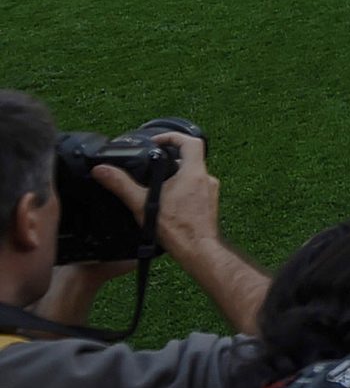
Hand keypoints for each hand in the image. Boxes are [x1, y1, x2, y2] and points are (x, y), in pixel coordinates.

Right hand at [91, 132, 218, 254]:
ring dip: (175, 174)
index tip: (157, 141)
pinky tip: (166, 200)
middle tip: (151, 163)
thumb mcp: (142, 204)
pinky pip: (196, 188)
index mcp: (194, 173)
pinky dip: (182, 188)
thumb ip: (121, 184)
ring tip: (155, 183)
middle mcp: (207, 179)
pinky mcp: (209, 204)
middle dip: (170, 158)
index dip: (173, 137)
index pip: (191, 142)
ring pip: (193, 174)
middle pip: (190, 157)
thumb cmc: (176, 229)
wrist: (198, 250)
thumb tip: (102, 170)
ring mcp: (210, 192)